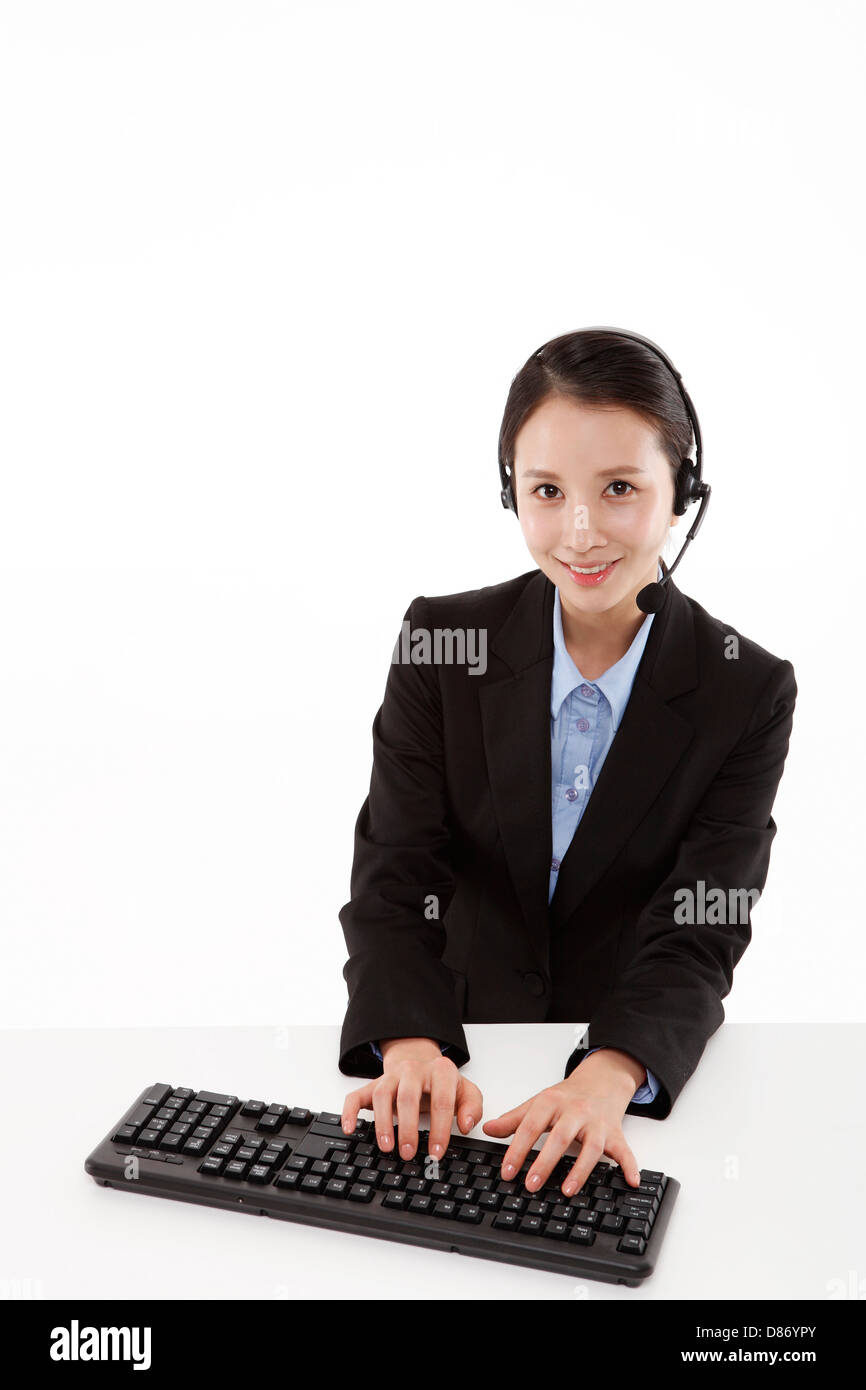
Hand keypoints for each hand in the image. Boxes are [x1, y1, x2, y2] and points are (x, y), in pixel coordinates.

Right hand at [341, 1037, 482, 1161]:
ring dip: (382, 1122)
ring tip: (386, 1147)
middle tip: (408, 1153)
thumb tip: (465, 1125)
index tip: (436, 1152)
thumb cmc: (442, 1084)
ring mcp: (390, 1076)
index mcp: (440, 1071)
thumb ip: (472, 1107)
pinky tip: (350, 1129)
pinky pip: (356, 1095)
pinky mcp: (372, 1084)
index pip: (441, 1100)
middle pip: (408, 1097)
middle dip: (407, 1128)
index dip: (439, 1128)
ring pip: (381, 1095)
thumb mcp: (466, 1091)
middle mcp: (413, 1070)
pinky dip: (350, 1112)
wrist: (420, 1061)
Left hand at [481, 1048, 645, 1196]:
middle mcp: (575, 1112)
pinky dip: (630, 1166)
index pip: (531, 1127)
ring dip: (580, 1169)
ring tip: (567, 1190)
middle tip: (531, 1184)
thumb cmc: (567, 1096)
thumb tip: (488, 1129)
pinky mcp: (616, 1133)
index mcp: (552, 1103)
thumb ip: (514, 1119)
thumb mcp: (538, 1103)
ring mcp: (597, 1123)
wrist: (601, 1080)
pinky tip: (630, 1181)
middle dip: (545, 1162)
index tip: (507, 1172)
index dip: (517, 1150)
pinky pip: (625, 1150)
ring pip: (591, 1147)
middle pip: (560, 1137)